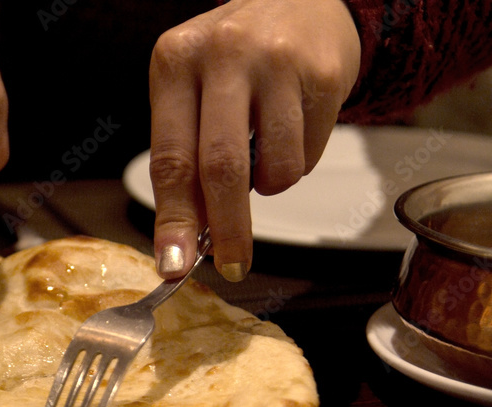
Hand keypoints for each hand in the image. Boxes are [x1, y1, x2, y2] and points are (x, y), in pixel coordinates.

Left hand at [148, 0, 360, 280]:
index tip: (174, 266)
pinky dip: (297, 163)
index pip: (170, 157)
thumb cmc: (233, 61)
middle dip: (227, 230)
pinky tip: (292, 128)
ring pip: (275, 168)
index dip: (173, 220)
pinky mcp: (323, 73)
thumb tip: (185, 238)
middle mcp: (222, 55)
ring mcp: (276, 61)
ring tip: (264, 159)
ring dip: (270, 187)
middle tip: (232, 264)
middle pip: (221, 168)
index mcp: (174, 62)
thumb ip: (185, 157)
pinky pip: (310, 153)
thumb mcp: (192, 93)